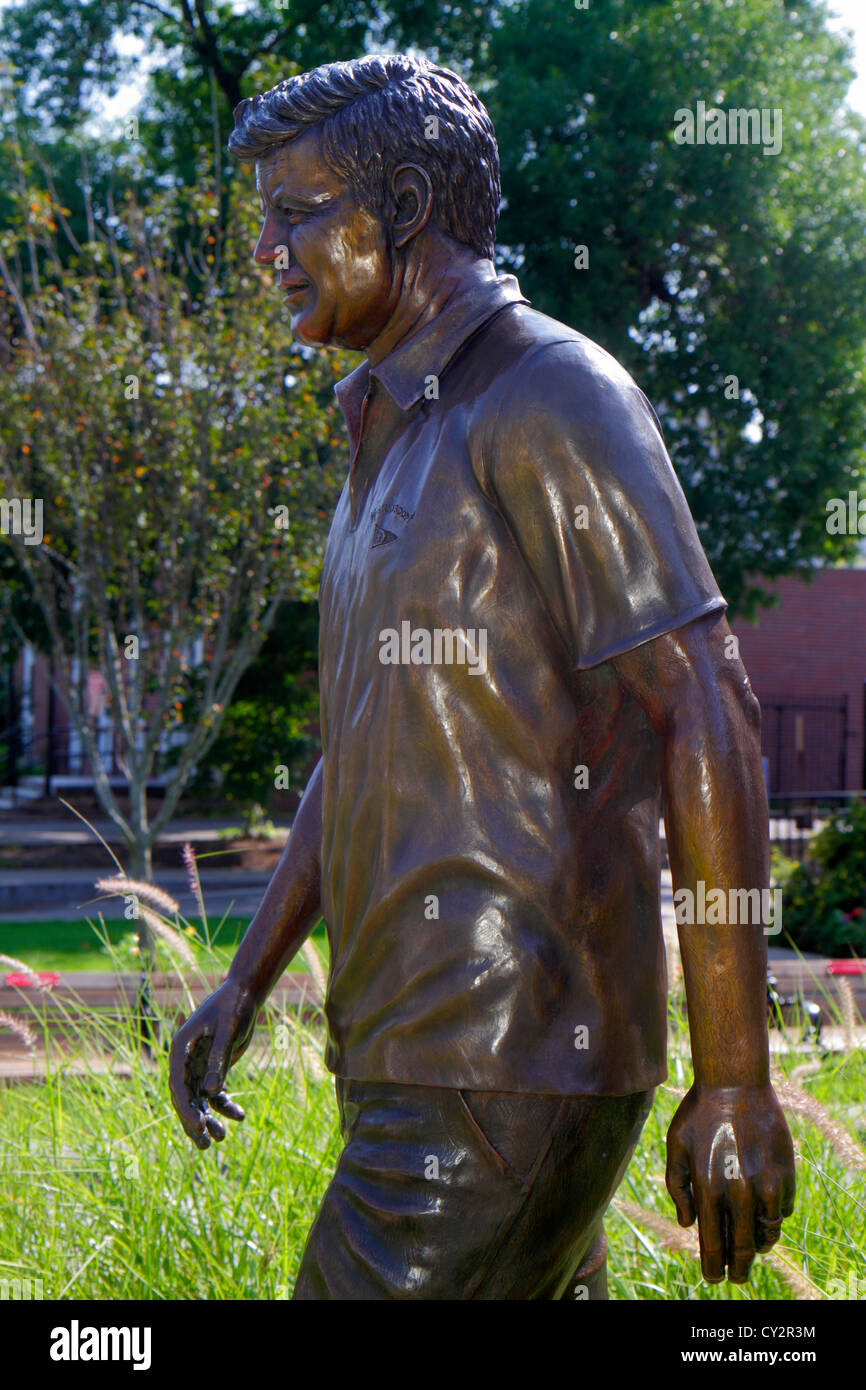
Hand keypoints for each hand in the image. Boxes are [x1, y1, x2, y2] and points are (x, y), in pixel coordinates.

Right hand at [169, 978, 257, 1150]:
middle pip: (185, 1097)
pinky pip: (216, 1092)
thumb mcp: (228, 1028)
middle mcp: (186, 1059)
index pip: (177, 1084)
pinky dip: (226, 1105)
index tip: (197, 1127)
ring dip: (209, 1118)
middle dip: (194, 1121)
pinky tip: (239, 1115)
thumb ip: (219, 1058)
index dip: (184, 1108)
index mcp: (181, 1047)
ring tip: (221, 1138)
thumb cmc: (234, 1005)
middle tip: (205, 1146)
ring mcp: (199, 1064)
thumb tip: (212, 1092)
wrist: (245, 993)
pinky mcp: (214, 1067)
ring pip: (200, 1099)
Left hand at [666, 1083, 795, 1283]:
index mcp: (708, 1188)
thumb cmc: (699, 1113)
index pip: (713, 1244)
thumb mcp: (676, 1147)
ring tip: (752, 1246)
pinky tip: (764, 1210)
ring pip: (768, 1234)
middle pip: (743, 1248)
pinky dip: (774, 1217)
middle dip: (739, 1269)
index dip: (714, 1267)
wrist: (734, 1083)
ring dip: (759, 1245)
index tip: (715, 1277)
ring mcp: (766, 1184)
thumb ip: (677, 1188)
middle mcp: (739, 1191)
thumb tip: (687, 1224)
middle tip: (737, 1277)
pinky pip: (783, 1210)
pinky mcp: (786, 1174)